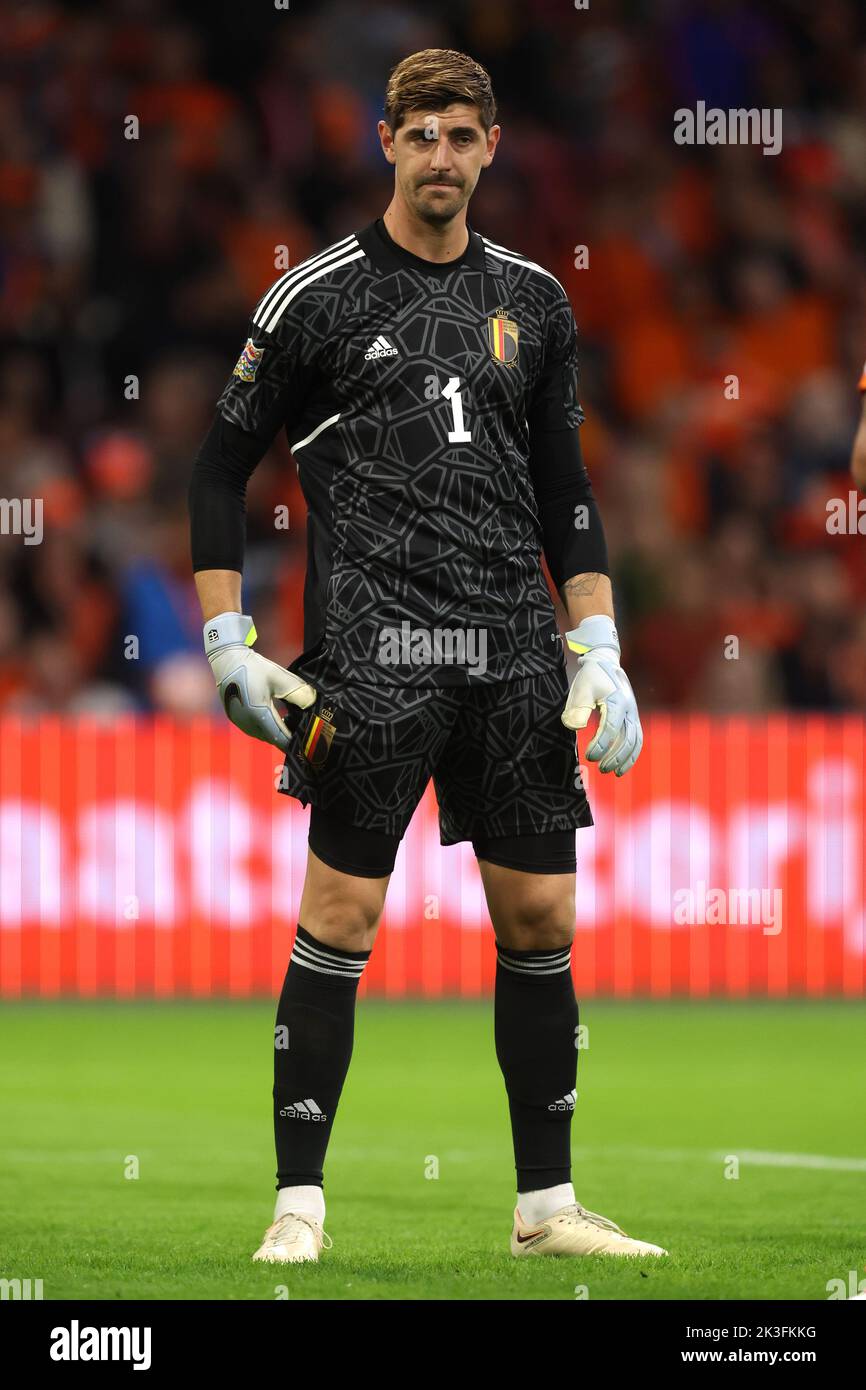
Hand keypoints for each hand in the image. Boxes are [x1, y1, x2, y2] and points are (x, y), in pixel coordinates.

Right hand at [204, 612, 315, 752]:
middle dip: (287, 738)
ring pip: (263, 735)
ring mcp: (239, 722)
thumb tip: (313, 707)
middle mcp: (247, 722)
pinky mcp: (235, 719)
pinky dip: (266, 729)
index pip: (281, 737)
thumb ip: (300, 694)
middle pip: (272, 738)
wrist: (228, 660)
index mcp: (259, 714)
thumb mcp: (281, 678)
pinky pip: (254, 730)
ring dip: (276, 734)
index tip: (307, 743)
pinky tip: (276, 721)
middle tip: (303, 733)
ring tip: (292, 727)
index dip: (294, 742)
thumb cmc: (255, 668)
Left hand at [561, 614, 641, 775]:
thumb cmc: (591, 677)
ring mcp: (633, 714)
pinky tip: (621, 766)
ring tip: (613, 772)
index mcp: (616, 701)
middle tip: (600, 768)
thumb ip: (578, 707)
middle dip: (614, 756)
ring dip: (625, 759)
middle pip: (627, 739)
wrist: (606, 663)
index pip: (610, 728)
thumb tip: (575, 727)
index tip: (589, 755)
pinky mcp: (633, 719)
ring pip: (635, 742)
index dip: (601, 745)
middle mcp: (629, 709)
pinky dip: (632, 754)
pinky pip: (637, 739)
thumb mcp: (581, 688)